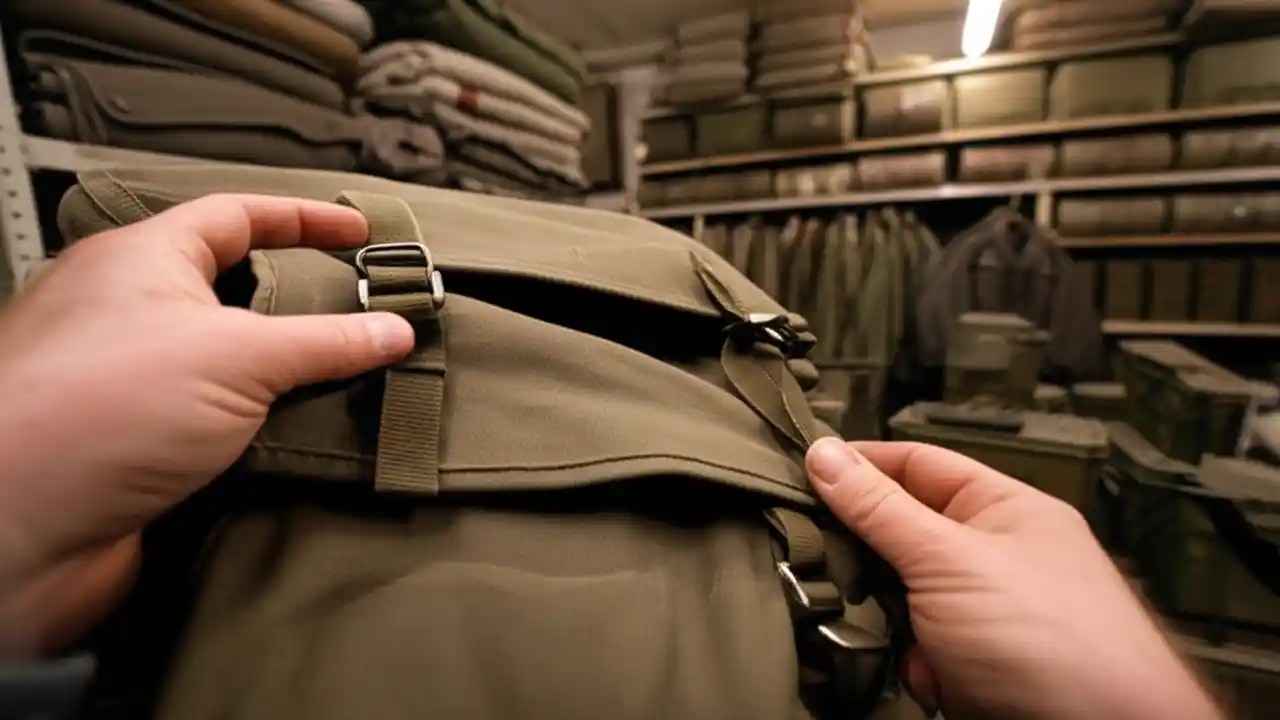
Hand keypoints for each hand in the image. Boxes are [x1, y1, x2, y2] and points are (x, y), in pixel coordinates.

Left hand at [0, 195, 413, 657]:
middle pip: (228, 287)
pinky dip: (254, 424)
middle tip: (359, 312)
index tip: (358, 231)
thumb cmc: (95, 412)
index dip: (303, 218)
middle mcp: (122, 310)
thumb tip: (391, 328)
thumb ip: (327, 341)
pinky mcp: (129, 442)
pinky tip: (290, 441)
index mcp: (138, 259)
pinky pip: (209, 419)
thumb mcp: (239, 358)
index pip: (235, 215)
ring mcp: (123, 378)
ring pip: (220, 358)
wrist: (14, 528)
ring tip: (340, 381)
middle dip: (296, 300)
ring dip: (277, 371)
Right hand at [806, 439, 1222, 719]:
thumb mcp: (947, 558)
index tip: (802, 470)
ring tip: (898, 631)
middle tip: (824, 559)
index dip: (861, 464)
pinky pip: (921, 652)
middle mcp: (996, 557)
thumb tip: (824, 454)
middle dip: (868, 556)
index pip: (917, 464)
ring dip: (891, 619)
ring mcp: (988, 616)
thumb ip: (879, 508)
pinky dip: (916, 665)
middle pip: (904, 535)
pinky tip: (933, 677)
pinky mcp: (978, 669)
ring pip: (905, 600)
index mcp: (1004, 510)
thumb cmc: (1053, 641)